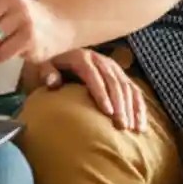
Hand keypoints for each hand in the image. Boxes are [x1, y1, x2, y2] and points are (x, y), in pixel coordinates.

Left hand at [29, 49, 147, 132]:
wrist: (58, 55)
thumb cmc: (49, 66)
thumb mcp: (42, 65)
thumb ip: (47, 72)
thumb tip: (53, 82)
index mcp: (81, 57)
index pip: (93, 76)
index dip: (102, 93)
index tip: (108, 112)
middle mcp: (100, 60)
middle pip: (113, 82)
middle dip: (120, 105)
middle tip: (121, 126)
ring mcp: (112, 67)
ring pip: (126, 87)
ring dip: (131, 108)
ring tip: (132, 128)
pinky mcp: (120, 75)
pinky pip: (133, 90)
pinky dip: (139, 107)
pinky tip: (140, 125)